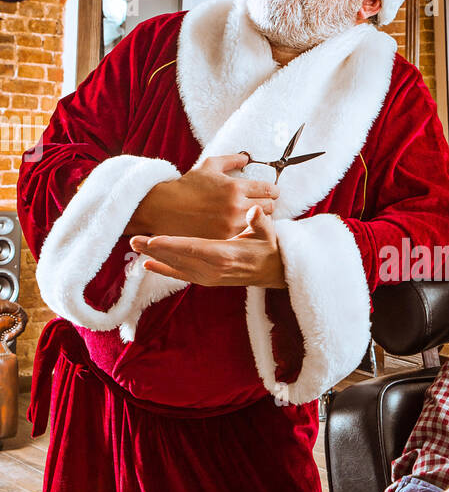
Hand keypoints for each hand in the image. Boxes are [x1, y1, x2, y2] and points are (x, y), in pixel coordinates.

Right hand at [126, 153, 279, 239]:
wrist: (165, 209)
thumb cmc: (186, 186)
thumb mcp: (208, 166)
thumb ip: (230, 159)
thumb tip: (246, 158)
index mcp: (235, 187)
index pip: (269, 190)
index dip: (273, 190)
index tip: (271, 192)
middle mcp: (236, 206)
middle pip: (269, 207)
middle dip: (267, 204)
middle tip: (260, 203)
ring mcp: (231, 225)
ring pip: (260, 223)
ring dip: (258, 219)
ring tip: (250, 216)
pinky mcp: (225, 239)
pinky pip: (246, 235)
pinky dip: (247, 231)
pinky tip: (240, 227)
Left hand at [129, 205, 286, 287]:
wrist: (272, 272)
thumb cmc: (268, 248)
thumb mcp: (268, 233)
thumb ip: (260, 222)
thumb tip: (256, 211)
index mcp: (226, 255)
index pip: (194, 249)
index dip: (173, 245)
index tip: (154, 240)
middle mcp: (214, 269)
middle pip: (179, 258)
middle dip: (155, 249)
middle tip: (134, 240)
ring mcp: (208, 277)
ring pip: (176, 267)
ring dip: (155, 257)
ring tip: (136, 246)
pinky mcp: (206, 280)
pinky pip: (181, 275)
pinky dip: (164, 270)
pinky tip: (148, 264)